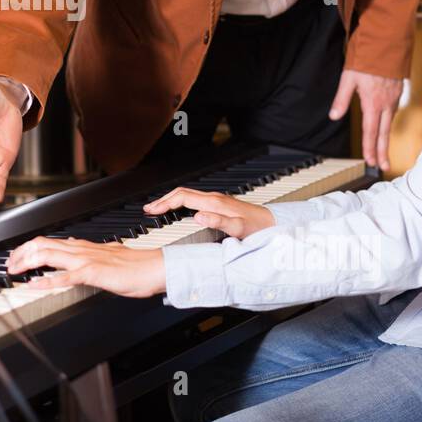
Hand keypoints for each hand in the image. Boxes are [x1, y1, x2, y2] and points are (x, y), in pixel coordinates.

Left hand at [6, 238, 165, 297]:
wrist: (154, 268)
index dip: (29, 247)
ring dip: (26, 262)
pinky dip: (45, 281)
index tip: (17, 256)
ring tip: (14, 270)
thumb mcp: (108, 255)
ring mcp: (85, 260)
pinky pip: (64, 277)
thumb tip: (78, 249)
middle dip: (20, 253)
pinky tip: (33, 285)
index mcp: (84, 247)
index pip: (49, 241)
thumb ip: (90, 253)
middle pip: (42, 244)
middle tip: (9, 264)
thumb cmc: (136, 266)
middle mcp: (81, 250)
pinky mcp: (92, 273)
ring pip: (48, 255)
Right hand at [143, 187, 274, 239]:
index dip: (165, 203)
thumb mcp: (238, 228)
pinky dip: (181, 204)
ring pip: (187, 196)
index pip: (182, 197)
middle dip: (163, 200)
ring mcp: (217, 200)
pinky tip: (180, 211)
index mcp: (214, 203)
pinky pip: (194, 200)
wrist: (272, 224)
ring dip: (171, 200)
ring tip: (159, 209)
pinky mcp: (220, 204)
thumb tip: (197, 216)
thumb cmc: (257, 228)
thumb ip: (218, 222)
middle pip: (182, 193)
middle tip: (148, 209)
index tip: (151, 210)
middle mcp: (214, 198)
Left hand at [328, 68, 402, 170]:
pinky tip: (385, 130)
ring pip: (389, 124)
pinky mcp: (398, 93)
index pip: (370, 131)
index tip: (370, 161)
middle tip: (382, 167)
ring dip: (386, 140)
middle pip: (383, 133)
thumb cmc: (366, 59)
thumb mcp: (349, 78)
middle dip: (382, 151)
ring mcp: (394, 98)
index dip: (370, 147)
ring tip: (383, 154)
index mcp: (373, 102)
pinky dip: (389, 125)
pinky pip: (393, 113)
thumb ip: (342, 99)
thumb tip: (334, 116)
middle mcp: (386, 104)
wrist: (386, 44)